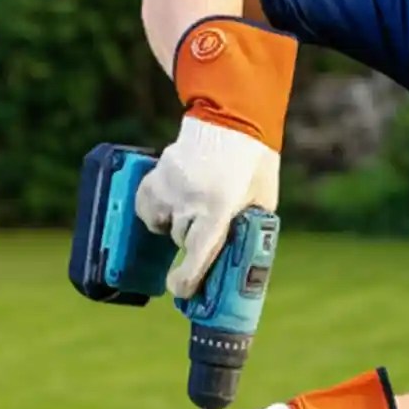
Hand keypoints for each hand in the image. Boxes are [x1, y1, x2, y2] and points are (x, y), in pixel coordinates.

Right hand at [136, 16, 298, 298]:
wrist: (232, 119)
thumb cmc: (253, 164)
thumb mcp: (261, 201)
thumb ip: (244, 229)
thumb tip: (231, 266)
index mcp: (223, 205)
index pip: (199, 251)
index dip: (187, 277)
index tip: (178, 290)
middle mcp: (193, 197)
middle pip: (182, 240)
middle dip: (193, 240)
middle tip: (207, 226)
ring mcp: (172, 184)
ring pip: (163, 225)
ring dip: (176, 224)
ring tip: (194, 206)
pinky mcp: (158, 174)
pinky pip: (147, 208)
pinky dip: (157, 211)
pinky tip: (172, 202)